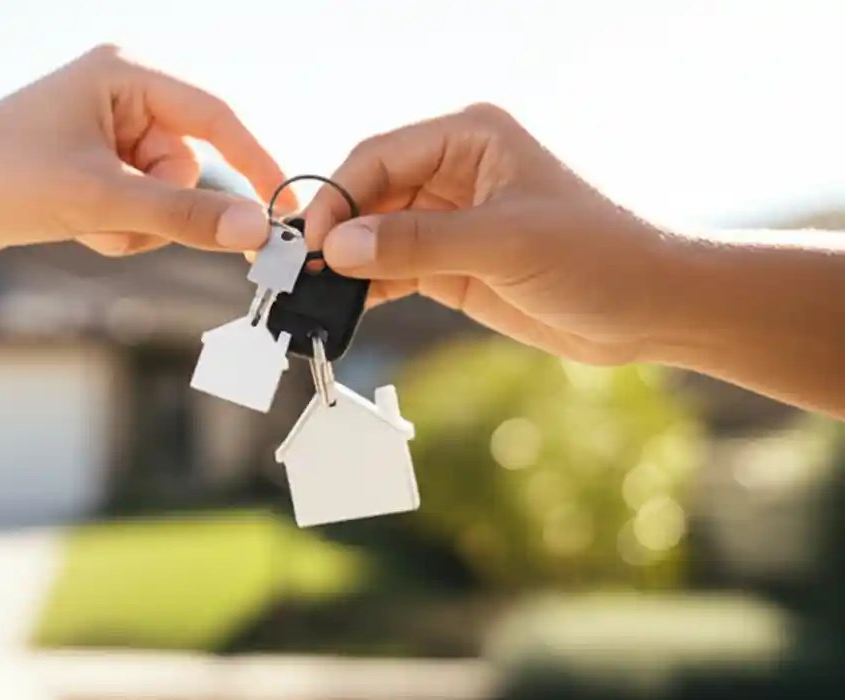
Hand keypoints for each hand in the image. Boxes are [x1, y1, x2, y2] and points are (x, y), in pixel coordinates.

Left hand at [0, 44, 294, 256]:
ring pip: (166, 196)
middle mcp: (124, 93)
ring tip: (84, 221)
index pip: (216, 118)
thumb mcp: (100, 199)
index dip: (255, 165)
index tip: (282, 213)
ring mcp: (110, 131)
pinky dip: (117, 227)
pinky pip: (140, 206)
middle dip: (158, 208)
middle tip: (117, 221)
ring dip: (135, 224)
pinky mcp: (97, 164)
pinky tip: (74, 223)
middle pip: (190, 166)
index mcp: (127, 72)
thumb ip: (182, 215)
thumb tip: (253, 229)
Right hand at [303, 104, 678, 365]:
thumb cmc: (600, 254)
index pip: (378, 156)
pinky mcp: (450, 264)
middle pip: (367, 195)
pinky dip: (365, 289)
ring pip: (373, 236)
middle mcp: (452, 171)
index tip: (314, 243)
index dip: (339, 197)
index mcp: (469, 137)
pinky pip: (390, 270)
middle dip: (334, 233)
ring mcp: (449, 220)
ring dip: (344, 265)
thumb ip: (419, 244)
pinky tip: (343, 309)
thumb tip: (340, 248)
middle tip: (299, 274)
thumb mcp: (506, 242)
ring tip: (312, 296)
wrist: (652, 308)